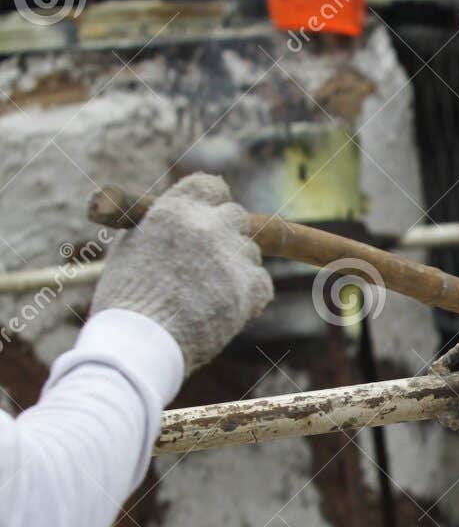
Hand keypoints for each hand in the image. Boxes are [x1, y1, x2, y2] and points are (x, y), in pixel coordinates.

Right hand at [91, 174, 272, 374]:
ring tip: (208, 294)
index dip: (212, 201)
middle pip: (236, 217)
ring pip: (250, 252)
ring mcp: (230, 255)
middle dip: (227, 236)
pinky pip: (262, 282)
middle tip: (211, 262)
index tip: (210, 215)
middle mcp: (206, 226)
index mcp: (174, 210)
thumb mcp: (132, 247)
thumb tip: (183, 218)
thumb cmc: (127, 300)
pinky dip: (251, 295)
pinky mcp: (248, 286)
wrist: (138, 340)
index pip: (210, 185)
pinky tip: (228, 308)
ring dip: (237, 269)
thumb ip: (161, 226)